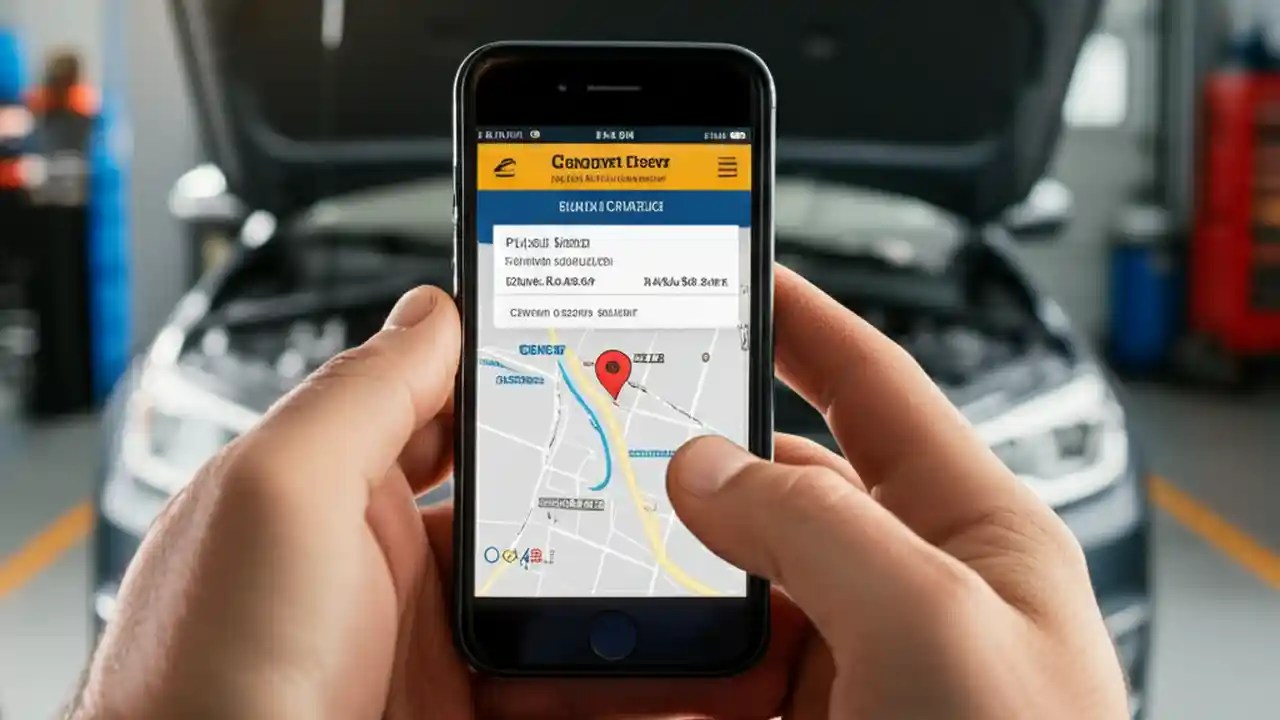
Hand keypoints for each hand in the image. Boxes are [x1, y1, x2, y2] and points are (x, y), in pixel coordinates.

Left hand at [75, 286, 802, 718]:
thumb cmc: (205, 676)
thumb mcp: (281, 497)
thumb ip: (363, 395)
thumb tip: (435, 309)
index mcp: (342, 488)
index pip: (458, 405)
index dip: (537, 377)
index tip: (624, 362)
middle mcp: (391, 564)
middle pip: (537, 507)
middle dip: (622, 494)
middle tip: (705, 486)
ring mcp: (433, 651)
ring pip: (568, 606)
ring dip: (646, 597)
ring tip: (723, 586)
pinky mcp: (465, 716)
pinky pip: (571, 690)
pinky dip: (635, 684)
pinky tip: (692, 672)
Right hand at [661, 267, 1130, 717]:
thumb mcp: (932, 625)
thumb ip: (817, 527)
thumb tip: (709, 468)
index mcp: (977, 533)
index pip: (878, 391)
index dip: (807, 322)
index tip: (740, 277)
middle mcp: (915, 594)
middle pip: (782, 501)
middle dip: (697, 491)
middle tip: (621, 472)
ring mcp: (863, 668)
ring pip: (735, 602)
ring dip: (665, 605)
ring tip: (610, 610)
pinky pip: (713, 690)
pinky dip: (661, 688)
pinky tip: (622, 690)